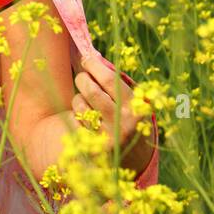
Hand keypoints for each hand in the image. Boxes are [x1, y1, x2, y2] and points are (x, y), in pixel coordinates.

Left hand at [72, 55, 151, 173]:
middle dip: (82, 79)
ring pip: (80, 104)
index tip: (86, 58)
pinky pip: (75, 121)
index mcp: (137, 107)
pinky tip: (87, 119)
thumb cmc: (129, 118)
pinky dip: (77, 115)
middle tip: (83, 77)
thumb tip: (91, 55)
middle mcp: (125, 123)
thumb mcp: (132, 101)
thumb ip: (116, 81)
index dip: (94, 65)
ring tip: (87, 101)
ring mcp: (109, 137)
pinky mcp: (93, 147)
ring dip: (78, 98)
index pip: (110, 79)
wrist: (133, 158)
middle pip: (91, 90)